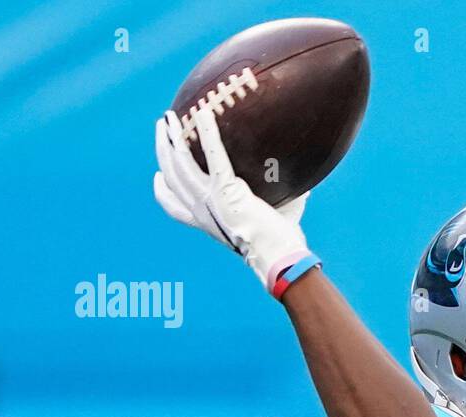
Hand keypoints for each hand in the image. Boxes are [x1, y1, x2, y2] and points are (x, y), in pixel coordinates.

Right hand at [153, 107, 311, 291]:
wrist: (280, 256)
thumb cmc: (281, 243)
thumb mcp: (270, 221)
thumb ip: (280, 202)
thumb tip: (308, 187)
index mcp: (207, 221)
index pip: (174, 207)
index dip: (162, 190)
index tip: (157, 177)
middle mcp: (202, 211)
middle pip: (170, 176)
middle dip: (162, 150)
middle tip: (162, 128)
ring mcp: (209, 201)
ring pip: (179, 164)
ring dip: (172, 137)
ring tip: (169, 117)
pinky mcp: (225, 191)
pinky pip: (212, 155)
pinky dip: (207, 132)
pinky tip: (204, 112)